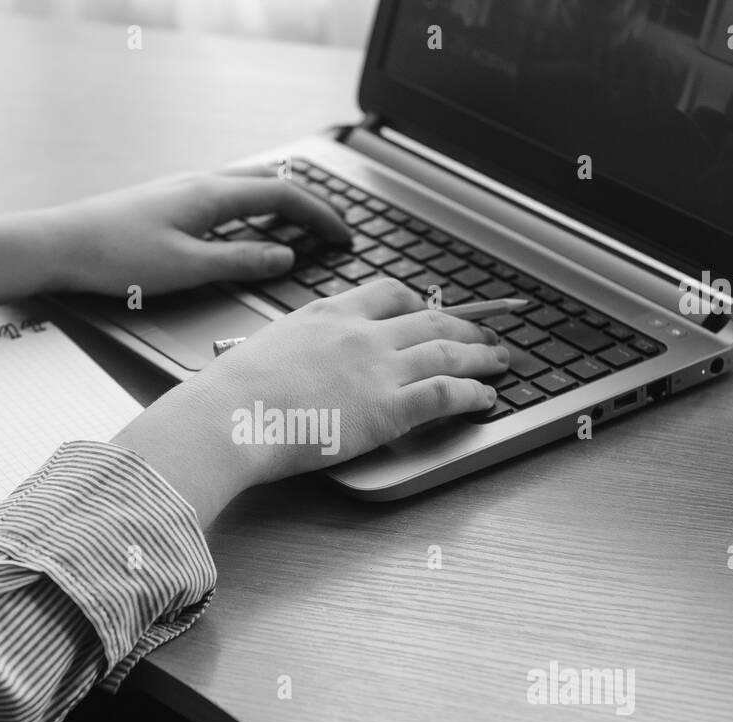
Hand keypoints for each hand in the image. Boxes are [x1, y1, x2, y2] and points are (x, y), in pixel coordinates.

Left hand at [41, 170, 350, 295]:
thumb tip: (284, 257)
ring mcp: (183, 189)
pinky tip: (249, 224)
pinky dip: (254, 205)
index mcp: (212, 195)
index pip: (285, 196)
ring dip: (283, 201)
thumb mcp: (188, 269)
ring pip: (248, 184)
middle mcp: (201, 183)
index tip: (345, 236)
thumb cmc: (115, 257)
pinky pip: (226, 194)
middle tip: (334, 228)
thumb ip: (240, 262)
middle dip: (309, 204)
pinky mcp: (168, 201)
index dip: (321, 216)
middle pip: (271, 182)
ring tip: (304, 223)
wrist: (59, 244)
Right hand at [112, 279, 508, 525]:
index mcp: (328, 314)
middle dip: (465, 325)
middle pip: (429, 318)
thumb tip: (296, 363)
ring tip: (501, 359)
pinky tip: (486, 396)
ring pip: (448, 350)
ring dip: (482, 354)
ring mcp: (378, 367)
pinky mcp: (389, 407)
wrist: (230, 415)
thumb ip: (295, 348)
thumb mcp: (264, 349)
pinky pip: (446, 392)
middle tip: (484, 333)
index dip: (418, 302)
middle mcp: (361, 333)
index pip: (387, 294)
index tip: (429, 309)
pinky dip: (474, 392)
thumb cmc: (232, 394)